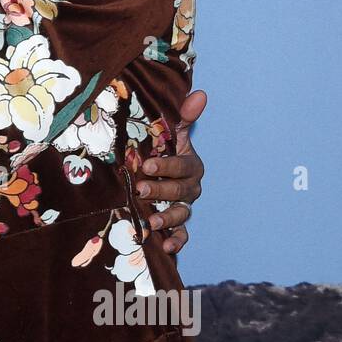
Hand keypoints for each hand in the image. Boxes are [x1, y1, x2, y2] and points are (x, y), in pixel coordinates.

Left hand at [134, 88, 205, 254]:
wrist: (153, 174)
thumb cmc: (161, 152)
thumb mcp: (169, 134)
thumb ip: (182, 117)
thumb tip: (201, 93)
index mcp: (190, 165)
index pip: (182, 165)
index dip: (166, 165)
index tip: (146, 164)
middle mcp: (190, 188)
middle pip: (180, 191)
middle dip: (161, 190)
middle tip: (141, 189)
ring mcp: (184, 207)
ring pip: (182, 214)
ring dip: (168, 219)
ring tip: (151, 222)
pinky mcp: (176, 225)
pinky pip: (183, 236)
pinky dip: (176, 242)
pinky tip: (165, 247)